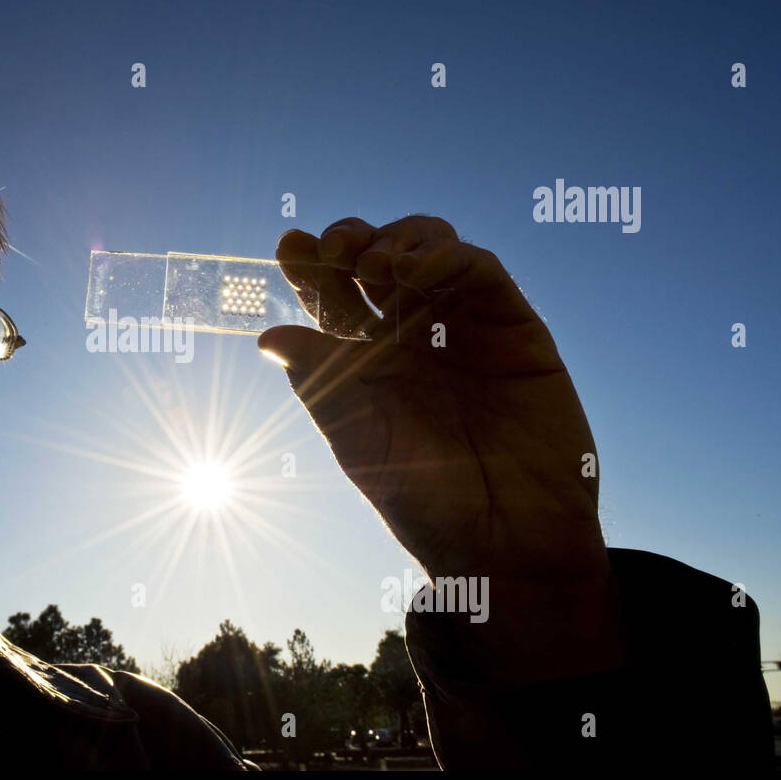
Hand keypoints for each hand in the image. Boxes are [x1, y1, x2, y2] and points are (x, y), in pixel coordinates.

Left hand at [259, 216, 623, 679]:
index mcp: (367, 361)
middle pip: (377, 259)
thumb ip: (317, 381)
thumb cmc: (424, 498)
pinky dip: (447, 256)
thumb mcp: (357, 438)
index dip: (308, 265)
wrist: (502, 540)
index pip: (332, 297)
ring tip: (375, 266)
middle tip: (333, 250)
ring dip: (398, 239)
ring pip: (430, 249)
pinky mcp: (515, 328)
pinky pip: (482, 272)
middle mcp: (414, 336)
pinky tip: (416, 271)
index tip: (287, 244)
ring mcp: (464, 328)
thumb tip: (265, 335)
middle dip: (350, 240)